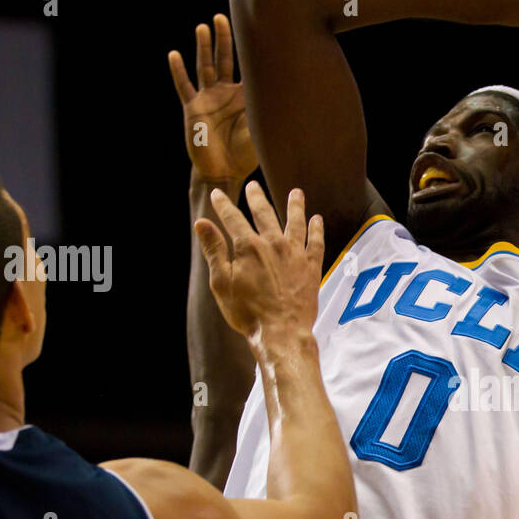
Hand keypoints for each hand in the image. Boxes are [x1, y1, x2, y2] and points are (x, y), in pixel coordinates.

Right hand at [168, 14, 258, 185]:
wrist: (223, 171)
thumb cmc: (245, 154)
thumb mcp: (260, 130)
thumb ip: (268, 113)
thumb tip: (290, 97)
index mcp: (243, 96)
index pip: (247, 68)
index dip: (250, 51)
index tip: (256, 29)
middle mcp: (224, 93)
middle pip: (224, 59)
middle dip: (223, 38)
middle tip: (222, 17)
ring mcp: (207, 98)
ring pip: (205, 67)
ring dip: (203, 47)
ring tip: (203, 27)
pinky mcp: (193, 108)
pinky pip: (184, 86)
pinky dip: (178, 71)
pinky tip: (174, 55)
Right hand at [196, 182, 323, 342]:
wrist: (281, 332)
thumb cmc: (247, 311)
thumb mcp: (222, 282)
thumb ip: (214, 250)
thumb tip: (201, 223)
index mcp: (248, 246)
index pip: (233, 218)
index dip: (223, 205)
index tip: (217, 195)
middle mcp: (274, 244)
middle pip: (264, 213)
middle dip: (257, 198)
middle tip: (254, 186)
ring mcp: (295, 254)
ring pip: (295, 222)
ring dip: (295, 206)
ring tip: (296, 193)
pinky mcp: (311, 267)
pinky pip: (316, 242)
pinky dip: (316, 229)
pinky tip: (317, 219)